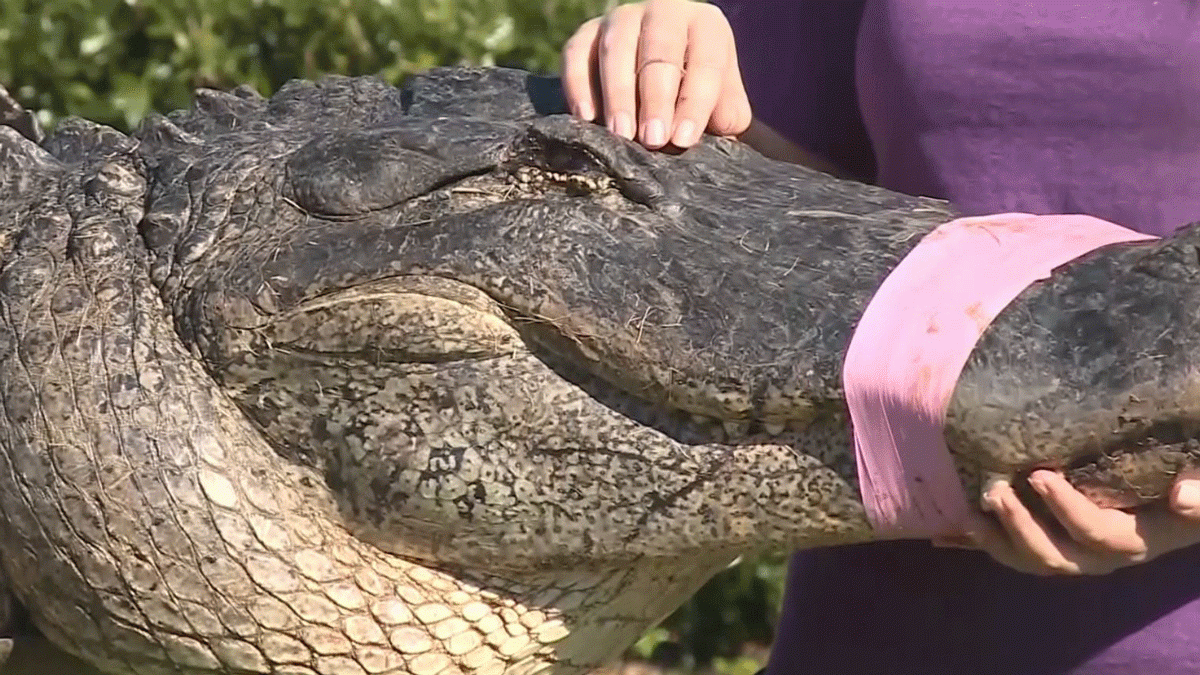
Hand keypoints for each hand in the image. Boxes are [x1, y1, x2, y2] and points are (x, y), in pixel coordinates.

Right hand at [561, 0, 751, 148]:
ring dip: (618, 95)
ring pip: (617, 49)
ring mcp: (622, 19)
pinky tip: (586, 117)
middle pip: (659, 52)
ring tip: (621, 135)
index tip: (683, 139)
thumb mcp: (722, 106)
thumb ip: (726, 115)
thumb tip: (716, 130)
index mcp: (706, 26)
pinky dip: (578, 84)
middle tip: (653, 139)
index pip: (705, 62)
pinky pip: (577, 53)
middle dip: (656, 98)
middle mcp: (664, 13)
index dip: (694, 102)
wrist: (660, 85)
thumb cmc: (696, 98)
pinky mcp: (588, 33)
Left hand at [954, 469, 1199, 574]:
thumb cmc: (1185, 490)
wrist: (1169, 508)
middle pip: (1054, 557)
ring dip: (993, 541)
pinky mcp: (1047, 544)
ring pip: (1027, 560)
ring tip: (965, 516)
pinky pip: (1009, 550)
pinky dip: (975, 543)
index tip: (1040, 475)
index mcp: (1132, 540)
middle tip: (996, 493)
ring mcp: (1070, 554)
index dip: (1066, 508)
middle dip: (1021, 527)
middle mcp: (1098, 557)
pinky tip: (940, 535)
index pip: (1096, 533)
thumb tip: (1182, 495)